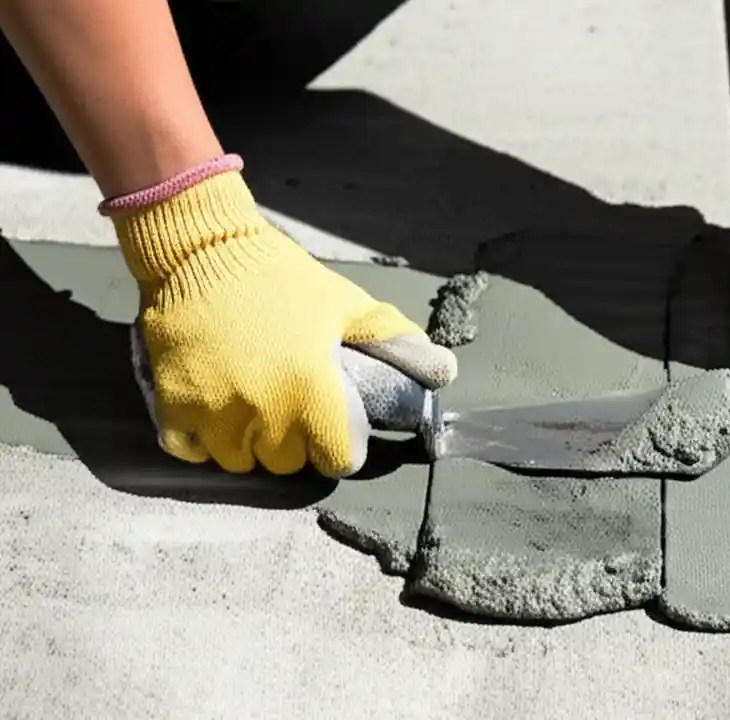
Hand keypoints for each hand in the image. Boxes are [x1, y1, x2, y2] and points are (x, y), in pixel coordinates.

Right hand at [117, 171, 456, 477]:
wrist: (202, 250)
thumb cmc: (280, 279)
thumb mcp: (345, 305)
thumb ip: (392, 341)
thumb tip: (443, 372)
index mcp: (310, 391)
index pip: (336, 459)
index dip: (339, 444)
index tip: (333, 424)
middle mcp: (262, 413)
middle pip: (287, 462)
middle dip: (295, 442)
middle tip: (291, 405)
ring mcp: (212, 415)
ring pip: (240, 460)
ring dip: (249, 443)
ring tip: (253, 406)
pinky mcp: (171, 408)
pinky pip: (191, 450)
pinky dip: (201, 439)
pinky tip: (214, 408)